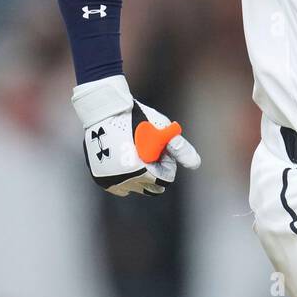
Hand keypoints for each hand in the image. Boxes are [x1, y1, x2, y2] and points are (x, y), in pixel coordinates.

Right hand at [73, 75, 201, 195]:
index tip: (158, 146)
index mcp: (140, 171)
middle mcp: (123, 181)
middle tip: (146, 148)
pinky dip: (125, 177)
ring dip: (139, 174)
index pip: (164, 179)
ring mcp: (110, 180)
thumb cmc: (138, 117)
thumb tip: (195, 164)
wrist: (105, 110)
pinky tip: (125, 159)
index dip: (165, 162)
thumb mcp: (162, 130)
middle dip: (153, 170)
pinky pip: (119, 186)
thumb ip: (180, 149)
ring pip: (135, 187)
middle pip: (150, 185)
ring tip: (134, 150)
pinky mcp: (100, 177)